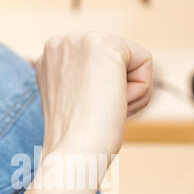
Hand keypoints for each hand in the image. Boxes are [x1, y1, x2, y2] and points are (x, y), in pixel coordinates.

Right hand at [32, 31, 152, 160]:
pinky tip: (115, 103)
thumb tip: (104, 81)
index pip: (99, 66)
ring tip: (102, 108)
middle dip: (115, 90)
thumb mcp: (74, 103)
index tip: (83, 113)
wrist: (73, 153)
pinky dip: (140, 91)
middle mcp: (59, 43)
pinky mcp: (104, 44)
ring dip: (127, 92)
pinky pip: (145, 62)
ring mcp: (79, 40)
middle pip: (116, 60)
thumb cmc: (75, 142)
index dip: (101, 94)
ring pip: (131, 61)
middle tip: (94, 113)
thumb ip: (84, 82)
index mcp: (49, 59)